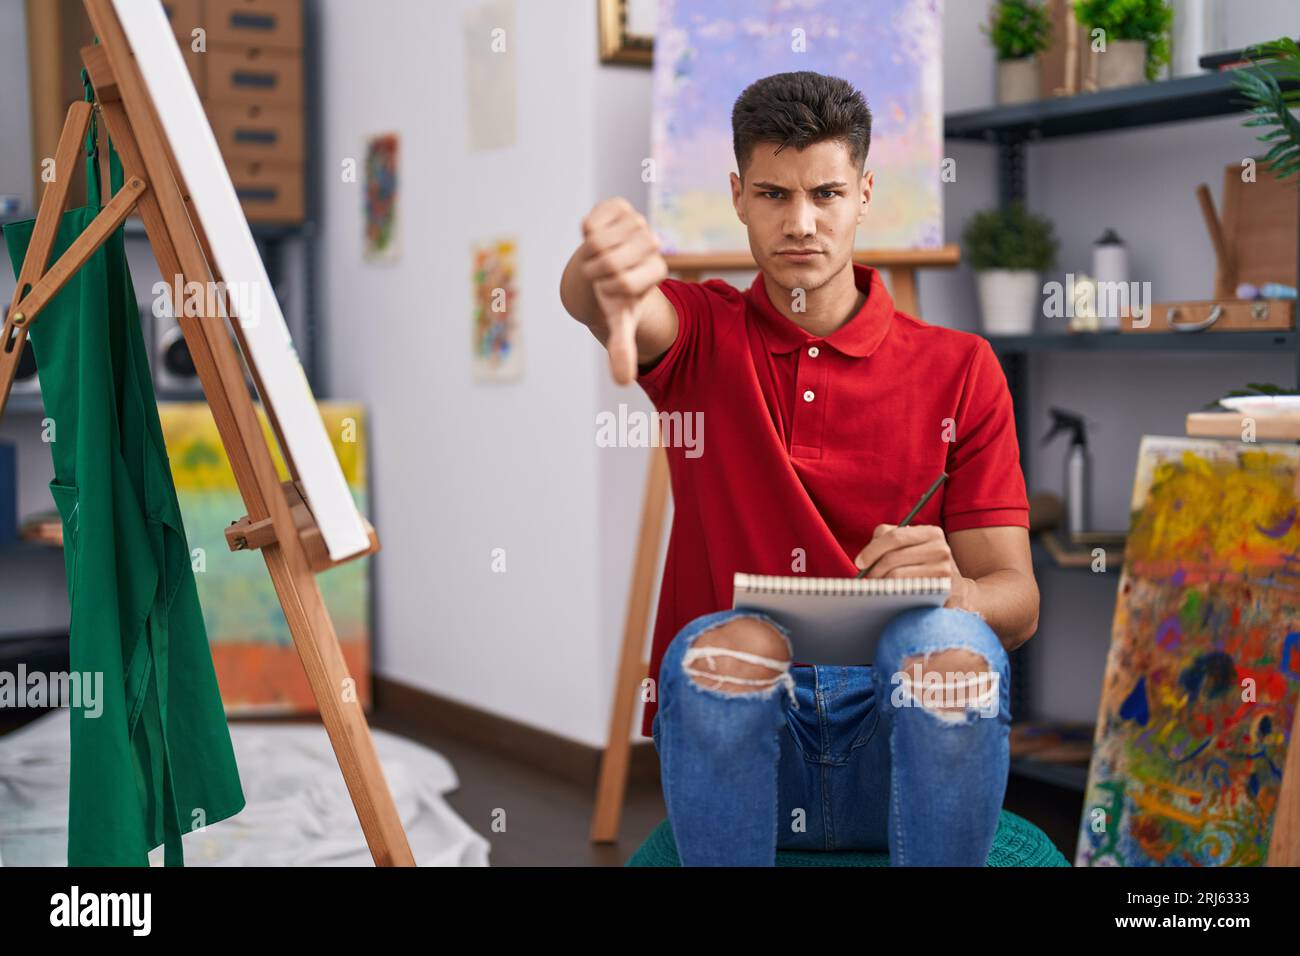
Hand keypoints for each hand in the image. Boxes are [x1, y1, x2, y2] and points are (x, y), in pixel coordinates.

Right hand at [578, 198, 668, 384]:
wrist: (604, 264)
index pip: (624, 283)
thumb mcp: (618, 321)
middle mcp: (653, 243)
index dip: (605, 288)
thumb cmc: (613, 295)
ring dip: (589, 254)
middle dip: (595, 272)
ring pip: (600, 240)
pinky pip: (592, 220)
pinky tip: (594, 236)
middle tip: (599, 273)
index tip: (608, 288)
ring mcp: (637, 222)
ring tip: (598, 256)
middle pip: (612, 261)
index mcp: (657, 271)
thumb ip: (622, 349)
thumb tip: (624, 381)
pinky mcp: (619, 206)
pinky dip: (585, 231)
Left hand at [852, 523, 973, 608]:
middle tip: (866, 581)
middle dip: (873, 570)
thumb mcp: (910, 546)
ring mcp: (943, 570)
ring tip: (876, 588)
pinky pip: (907, 591)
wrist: (960, 591)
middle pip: (892, 558)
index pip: (894, 537)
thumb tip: (865, 555)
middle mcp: (940, 548)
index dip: (872, 550)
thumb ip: (887, 539)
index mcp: (931, 532)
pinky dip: (893, 593)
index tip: (859, 562)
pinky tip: (889, 595)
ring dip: (881, 584)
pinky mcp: (941, 590)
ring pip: (897, 576)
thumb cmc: (924, 566)